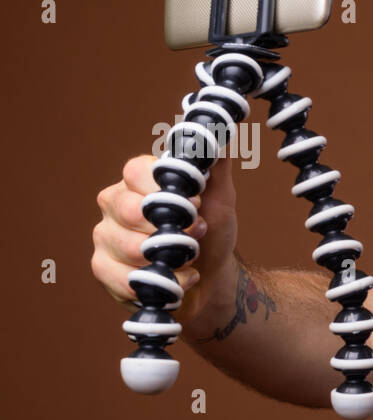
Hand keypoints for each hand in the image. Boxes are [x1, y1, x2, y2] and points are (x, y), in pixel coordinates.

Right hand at [92, 151, 240, 327]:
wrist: (212, 278)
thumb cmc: (212, 233)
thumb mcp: (221, 198)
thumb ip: (216, 167)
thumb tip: (215, 136)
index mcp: (138, 180)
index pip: (136, 172)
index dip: (168, 192)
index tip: (197, 205)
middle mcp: (115, 203)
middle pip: (128, 210)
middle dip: (170, 229)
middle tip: (196, 235)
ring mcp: (105, 235)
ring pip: (127, 246)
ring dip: (168, 259)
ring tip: (189, 259)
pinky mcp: (104, 269)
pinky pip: (121, 278)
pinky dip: (160, 283)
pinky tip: (178, 281)